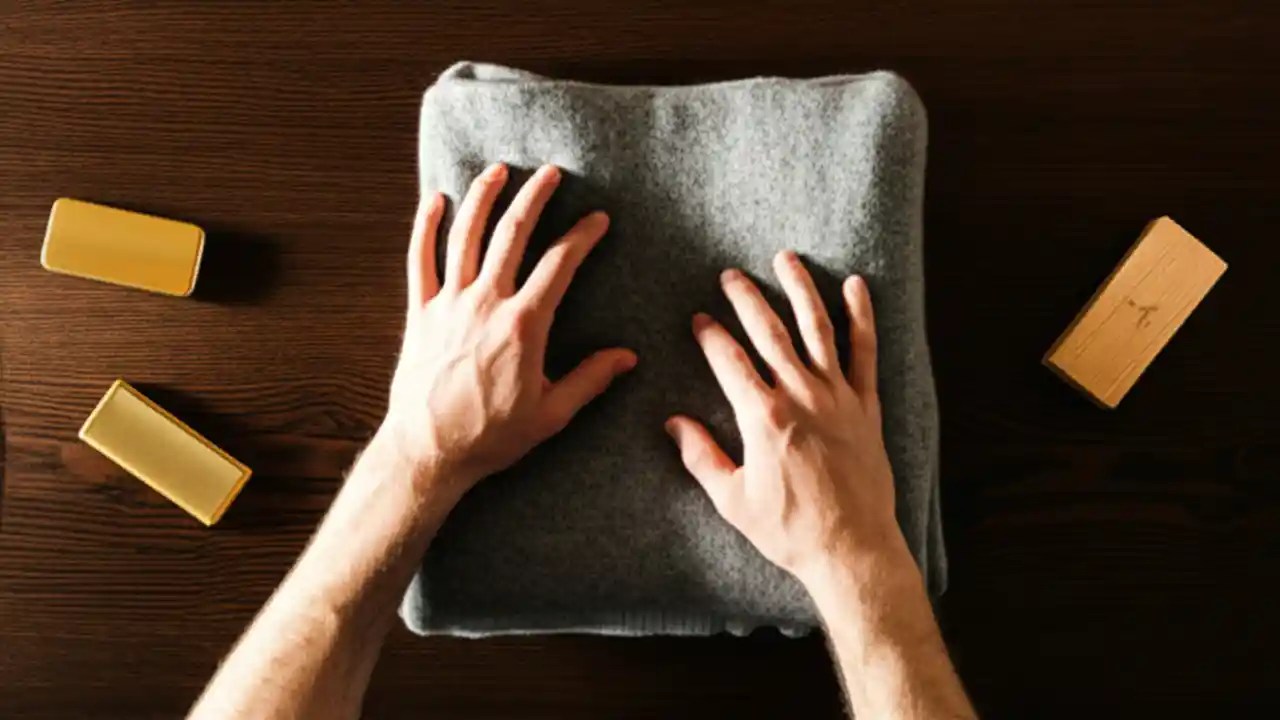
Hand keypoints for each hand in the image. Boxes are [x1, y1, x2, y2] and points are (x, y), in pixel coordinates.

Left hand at [384, 163, 636, 497]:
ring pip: (466, 235)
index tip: (598, 220)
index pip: (560, 263)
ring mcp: (449, 304)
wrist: (429, 452)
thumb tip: (627, 357)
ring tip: (498, 171)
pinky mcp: (420, 313)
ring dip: (483, 197)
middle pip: (513, 233)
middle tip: (551, 173)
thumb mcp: (552, 414)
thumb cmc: (491, 437)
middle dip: (535, 197)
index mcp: (524, 324)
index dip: (582, 236)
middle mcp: (486, 303)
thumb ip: (591, 379)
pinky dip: (425, 226)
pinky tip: (434, 200)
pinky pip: (419, 259)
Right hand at [665, 251, 905, 584]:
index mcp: (763, 418)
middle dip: (746, 299)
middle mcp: (800, 396)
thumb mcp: (732, 500)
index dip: (711, 336)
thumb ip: (701, 457)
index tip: (699, 318)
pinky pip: (865, 351)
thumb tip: (673, 424)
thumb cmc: (789, 530)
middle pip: (769, 333)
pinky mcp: (866, 406)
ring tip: (785, 259)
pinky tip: (856, 286)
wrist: (851, 549)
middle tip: (730, 275)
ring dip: (800, 289)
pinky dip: (861, 316)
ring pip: (817, 328)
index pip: (729, 361)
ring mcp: (837, 397)